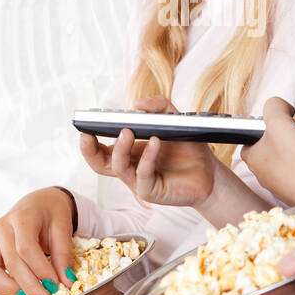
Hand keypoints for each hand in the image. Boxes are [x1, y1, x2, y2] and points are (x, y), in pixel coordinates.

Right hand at [0, 188, 76, 294]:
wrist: (38, 204)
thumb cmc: (50, 214)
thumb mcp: (63, 227)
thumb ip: (63, 254)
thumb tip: (67, 281)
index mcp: (22, 217)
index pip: (26, 248)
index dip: (41, 270)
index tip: (56, 285)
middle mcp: (1, 228)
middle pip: (11, 262)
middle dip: (29, 285)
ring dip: (9, 289)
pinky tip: (19, 290)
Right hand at [80, 96, 217, 206]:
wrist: (210, 174)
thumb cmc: (189, 149)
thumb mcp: (175, 120)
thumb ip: (159, 106)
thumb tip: (138, 104)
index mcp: (129, 153)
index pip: (101, 150)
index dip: (89, 141)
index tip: (84, 125)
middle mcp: (130, 167)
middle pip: (99, 164)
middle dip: (89, 150)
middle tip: (87, 134)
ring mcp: (139, 181)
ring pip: (117, 168)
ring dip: (119, 149)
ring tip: (126, 131)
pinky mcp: (151, 191)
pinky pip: (142, 175)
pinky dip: (147, 157)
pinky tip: (155, 142)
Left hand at [241, 97, 294, 201]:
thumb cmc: (292, 156)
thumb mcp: (277, 118)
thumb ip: (274, 105)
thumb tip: (279, 107)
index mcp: (252, 158)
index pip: (251, 135)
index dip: (266, 122)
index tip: (280, 118)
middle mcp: (264, 173)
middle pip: (274, 141)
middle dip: (290, 126)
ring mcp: (281, 183)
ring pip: (289, 153)